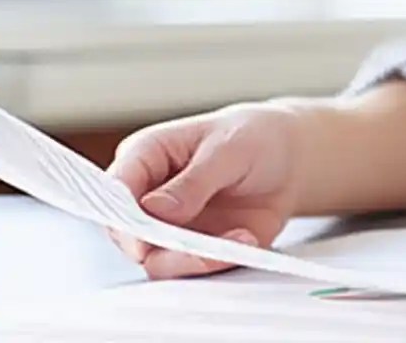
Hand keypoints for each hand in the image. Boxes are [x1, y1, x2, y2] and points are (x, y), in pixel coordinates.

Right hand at [106, 101, 307, 279]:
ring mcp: (169, 225)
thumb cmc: (253, 138)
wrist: (289, 159)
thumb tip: (154, 209)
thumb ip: (193, 180)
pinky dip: (219, 262)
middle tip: (202, 247)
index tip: (143, 238)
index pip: (115, 189)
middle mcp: (149, 194)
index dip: (121, 216)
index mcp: (146, 155)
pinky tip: (249, 240)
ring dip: (197, 259)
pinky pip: (194, 268)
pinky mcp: (194, 247)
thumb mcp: (229, 148)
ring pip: (158, 260)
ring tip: (242, 239)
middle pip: (129, 235)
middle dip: (163, 247)